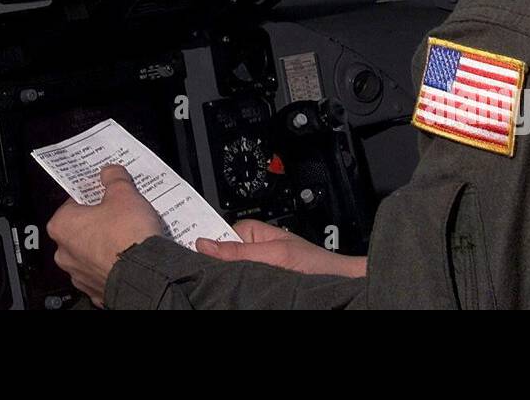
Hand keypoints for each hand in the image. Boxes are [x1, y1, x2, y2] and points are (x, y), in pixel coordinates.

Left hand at [47, 165, 165, 306]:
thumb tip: (110, 172)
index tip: (105, 195)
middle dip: (98, 222)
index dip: (91, 196)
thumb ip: (114, 179)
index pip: (73, 202)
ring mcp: (79, 275)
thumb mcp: (124, 194)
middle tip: (119, 214)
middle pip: (80, 229)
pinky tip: (129, 257)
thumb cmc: (127, 235)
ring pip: (91, 253)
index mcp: (62, 225)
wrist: (145, 274)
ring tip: (127, 236)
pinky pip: (103, 272)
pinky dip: (113, 266)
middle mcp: (65, 253)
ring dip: (104, 246)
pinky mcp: (96, 291)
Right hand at [196, 220, 366, 276]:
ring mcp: (256, 268)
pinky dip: (238, 292)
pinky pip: (241, 287)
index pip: (217, 236)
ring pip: (230, 274)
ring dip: (228, 282)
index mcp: (251, 232)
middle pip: (221, 258)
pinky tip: (235, 297)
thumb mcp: (275, 254)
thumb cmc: (315, 264)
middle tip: (207, 278)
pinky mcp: (261, 286)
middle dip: (216, 267)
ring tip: (223, 289)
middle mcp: (251, 249)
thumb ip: (239, 251)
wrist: (339, 283)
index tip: (191, 257)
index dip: (205, 247)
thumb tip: (203, 243)